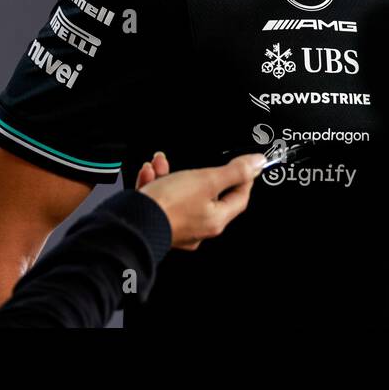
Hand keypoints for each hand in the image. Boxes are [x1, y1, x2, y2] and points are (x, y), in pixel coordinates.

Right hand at [136, 151, 266, 249]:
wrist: (131, 221)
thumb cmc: (168, 205)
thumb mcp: (207, 180)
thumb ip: (234, 171)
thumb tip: (257, 163)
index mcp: (216, 220)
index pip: (240, 197)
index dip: (242, 178)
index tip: (242, 165)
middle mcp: (199, 228)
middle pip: (207, 194)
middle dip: (196, 172)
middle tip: (190, 161)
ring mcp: (179, 228)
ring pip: (181, 194)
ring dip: (171, 174)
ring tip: (160, 163)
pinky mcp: (159, 224)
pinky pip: (163, 200)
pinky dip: (157, 184)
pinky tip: (149, 174)